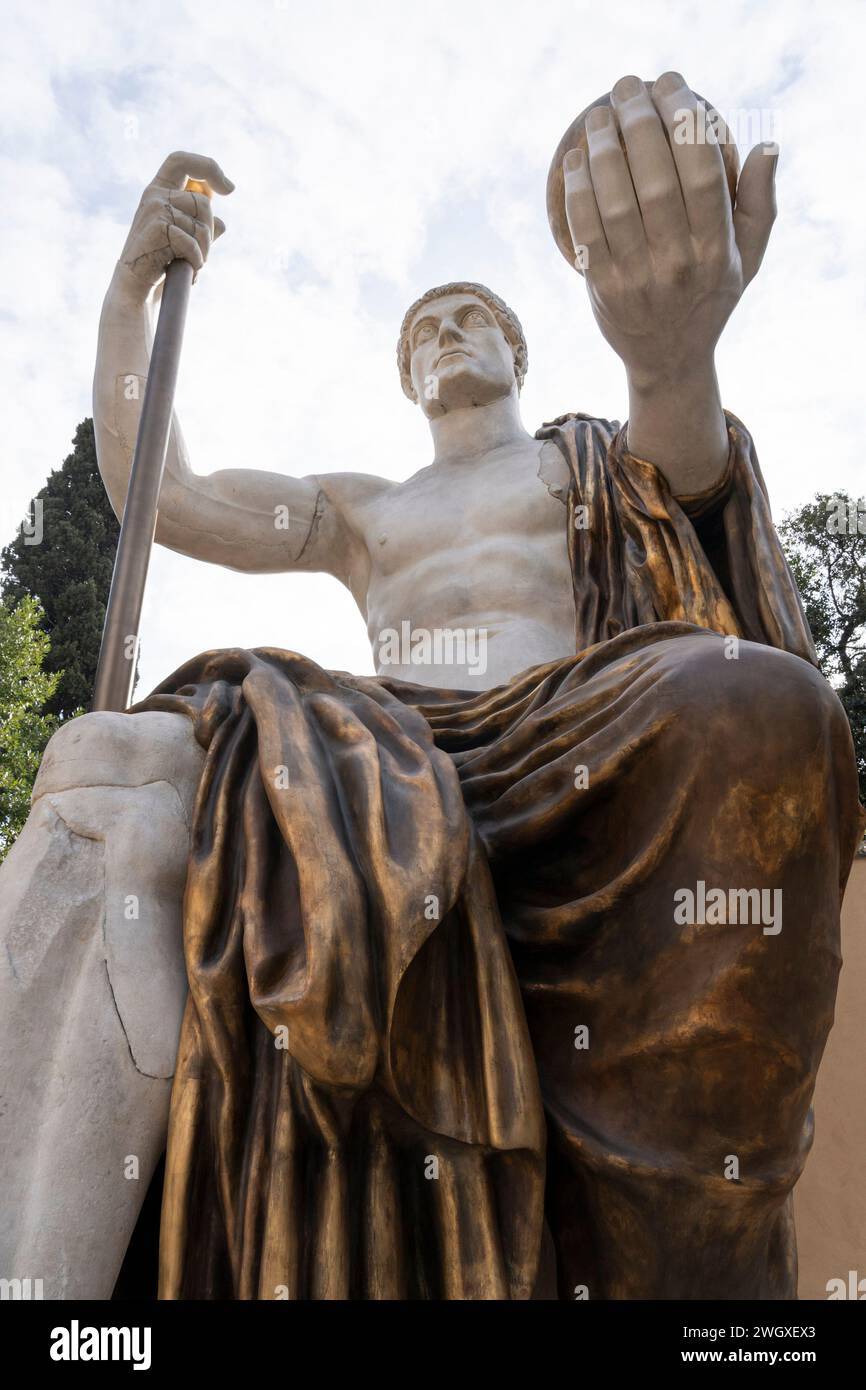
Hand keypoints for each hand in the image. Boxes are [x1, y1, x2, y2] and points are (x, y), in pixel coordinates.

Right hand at [118, 151, 233, 297]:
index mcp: (158, 191)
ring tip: (190, 264)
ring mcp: (154, 208)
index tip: (229, 188)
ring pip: (202, 225)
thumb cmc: (160, 265)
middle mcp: (154, 195)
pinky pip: (192, 242)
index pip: (181, 162)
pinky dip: (195, 261)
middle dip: (209, 233)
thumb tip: (221, 222)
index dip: (207, 167)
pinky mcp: (156, 226)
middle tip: (200, 255)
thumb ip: (199, 227)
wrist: (137, 289)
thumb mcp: (183, 241)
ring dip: (203, 252)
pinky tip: (186, 271)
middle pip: (204, 203)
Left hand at [562, 73, 777, 386]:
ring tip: (600, 116)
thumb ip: (760, 205)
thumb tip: (766, 148)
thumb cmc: (710, 295)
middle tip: (627, 89)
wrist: (669, 359)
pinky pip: (585, 229)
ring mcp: (638, 279)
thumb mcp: (747, 257)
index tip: (671, 86)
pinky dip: (578, 189)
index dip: (684, 121)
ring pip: (616, 201)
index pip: (703, 172)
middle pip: (656, 179)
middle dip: (639, 122)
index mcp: (717, 250)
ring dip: (604, 149)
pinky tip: (578, 158)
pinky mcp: (603, 289)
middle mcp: (679, 265)